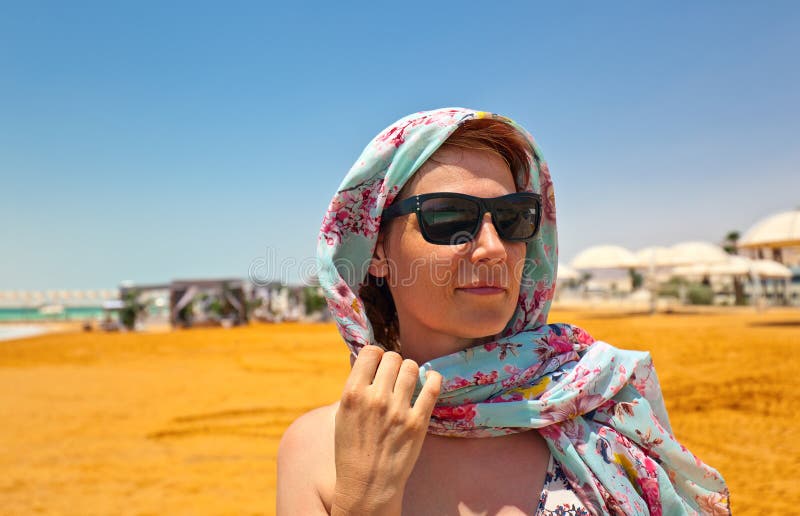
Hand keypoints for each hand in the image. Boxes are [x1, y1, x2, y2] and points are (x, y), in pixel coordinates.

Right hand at [331, 345, 441, 515]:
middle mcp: (375, 398)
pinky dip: (433, 378)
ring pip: (411, 367)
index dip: (376, 356)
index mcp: (352, 394)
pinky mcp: (417, 422)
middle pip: (393, 357)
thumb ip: (355, 387)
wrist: (367, 485)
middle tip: (393, 375)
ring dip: (410, 371)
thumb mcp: (343, 415)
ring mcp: (398, 410)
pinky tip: (430, 379)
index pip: (370, 352)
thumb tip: (367, 360)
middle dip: (393, 363)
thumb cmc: (352, 449)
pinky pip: (432, 387)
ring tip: (408, 381)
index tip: (378, 364)